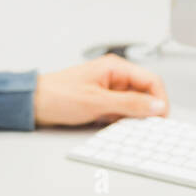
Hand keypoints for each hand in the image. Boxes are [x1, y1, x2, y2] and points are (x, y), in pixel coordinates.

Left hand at [33, 53, 168, 126]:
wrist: (34, 104)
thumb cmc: (58, 95)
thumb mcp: (97, 101)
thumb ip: (129, 104)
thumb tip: (156, 106)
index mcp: (115, 68)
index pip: (151, 80)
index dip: (160, 99)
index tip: (161, 118)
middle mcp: (115, 77)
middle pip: (145, 93)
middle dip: (148, 110)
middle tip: (148, 127)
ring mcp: (109, 90)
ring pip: (134, 104)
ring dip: (134, 117)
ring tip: (128, 127)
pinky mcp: (103, 102)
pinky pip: (122, 112)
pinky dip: (123, 121)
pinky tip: (116, 127)